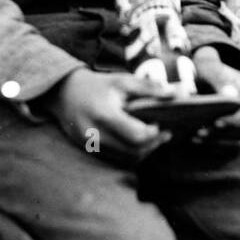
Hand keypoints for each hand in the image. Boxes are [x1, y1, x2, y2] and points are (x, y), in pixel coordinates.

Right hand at [39, 67, 173, 161]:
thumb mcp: (122, 81)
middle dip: (153, 144)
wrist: (63, 93)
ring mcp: (90, 145)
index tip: (162, 125)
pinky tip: (139, 141)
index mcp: (104, 115)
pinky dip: (130, 153)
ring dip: (143, 151)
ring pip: (125, 158)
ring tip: (155, 137)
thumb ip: (149, 88)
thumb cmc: (98, 85)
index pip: (136, 136)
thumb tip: (176, 94)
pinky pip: (115, 158)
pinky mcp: (89, 150)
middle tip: (165, 133)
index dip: (153, 134)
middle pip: (133, 151)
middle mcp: (95, 134)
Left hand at [187, 47, 239, 151]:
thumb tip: (228, 95)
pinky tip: (197, 141)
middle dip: (223, 134)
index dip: (236, 120)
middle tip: (199, 133)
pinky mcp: (232, 128)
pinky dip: (216, 146)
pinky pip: (231, 145)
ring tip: (196, 138)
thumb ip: (218, 77)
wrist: (202, 70)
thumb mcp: (208, 65)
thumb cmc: (204, 66)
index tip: (215, 123)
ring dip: (219, 142)